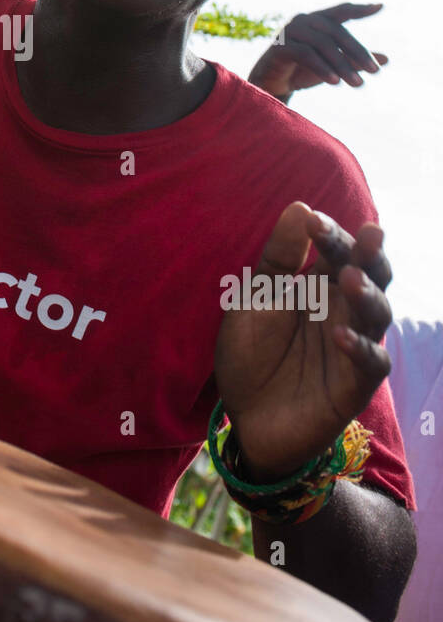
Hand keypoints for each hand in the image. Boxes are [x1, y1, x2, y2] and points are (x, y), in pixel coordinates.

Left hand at [214, 202, 391, 480]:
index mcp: (320, 285)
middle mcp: (343, 310)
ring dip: (366, 293)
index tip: (313, 220)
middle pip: (371, 275)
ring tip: (348, 278)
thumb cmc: (251, 353)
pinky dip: (358, 348)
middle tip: (369, 232)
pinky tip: (339, 334)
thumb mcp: (256, 300)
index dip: (330, 233)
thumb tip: (301, 206)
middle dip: (370, 254)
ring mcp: (353, 346)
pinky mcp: (355, 384)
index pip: (337, 250)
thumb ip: (278, 258)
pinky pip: (370, 363)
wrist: (244, 415)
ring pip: (377, 313)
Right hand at [248, 3, 387, 98]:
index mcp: (317, 20)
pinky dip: (322, 68)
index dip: (360, 9)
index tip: (381, 6)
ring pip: (323, 44)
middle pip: (337, 32)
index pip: (342, 10)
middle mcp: (304, 20)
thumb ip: (355, 61)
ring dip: (343, 65)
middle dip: (358, 52)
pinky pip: (306, 55)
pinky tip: (335, 82)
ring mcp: (290, 31)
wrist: (271, 85)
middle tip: (376, 71)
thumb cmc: (302, 72)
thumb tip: (386, 60)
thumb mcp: (333, 66)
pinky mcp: (280, 46)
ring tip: (358, 83)